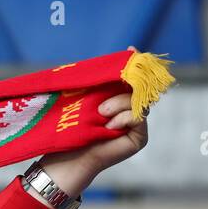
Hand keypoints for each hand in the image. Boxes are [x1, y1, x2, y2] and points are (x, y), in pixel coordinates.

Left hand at [36, 47, 149, 196]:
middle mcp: (130, 110)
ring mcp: (136, 123)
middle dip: (126, 85)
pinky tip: (109, 127)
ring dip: (119, 104)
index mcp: (118, 98)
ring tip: (100, 114)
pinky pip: (139, 116)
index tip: (130, 50)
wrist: (67, 159)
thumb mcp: (86, 99)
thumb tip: (123, 51)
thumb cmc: (71, 130)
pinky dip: (124, 118)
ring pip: (139, 101)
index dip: (134, 64)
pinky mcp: (140, 137)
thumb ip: (102, 80)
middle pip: (140, 87)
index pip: (133, 78)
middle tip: (103, 101)